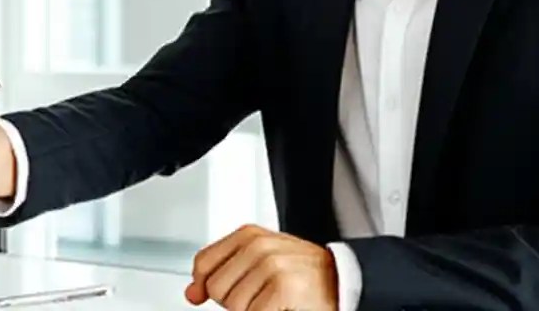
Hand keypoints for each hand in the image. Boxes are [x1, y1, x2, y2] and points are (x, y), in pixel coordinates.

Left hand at [186, 225, 337, 310]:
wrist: (346, 282)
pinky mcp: (283, 288)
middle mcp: (259, 246)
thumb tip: (192, 293)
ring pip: (233, 305)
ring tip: (273, 301)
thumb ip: (225, 270)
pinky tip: (281, 307)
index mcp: (250, 235)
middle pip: (217, 288)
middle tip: (260, 298)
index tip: (202, 294)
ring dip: (252, 310)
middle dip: (233, 301)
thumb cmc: (304, 275)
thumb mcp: (262, 261)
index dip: (202, 284)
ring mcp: (272, 266)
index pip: (204, 261)